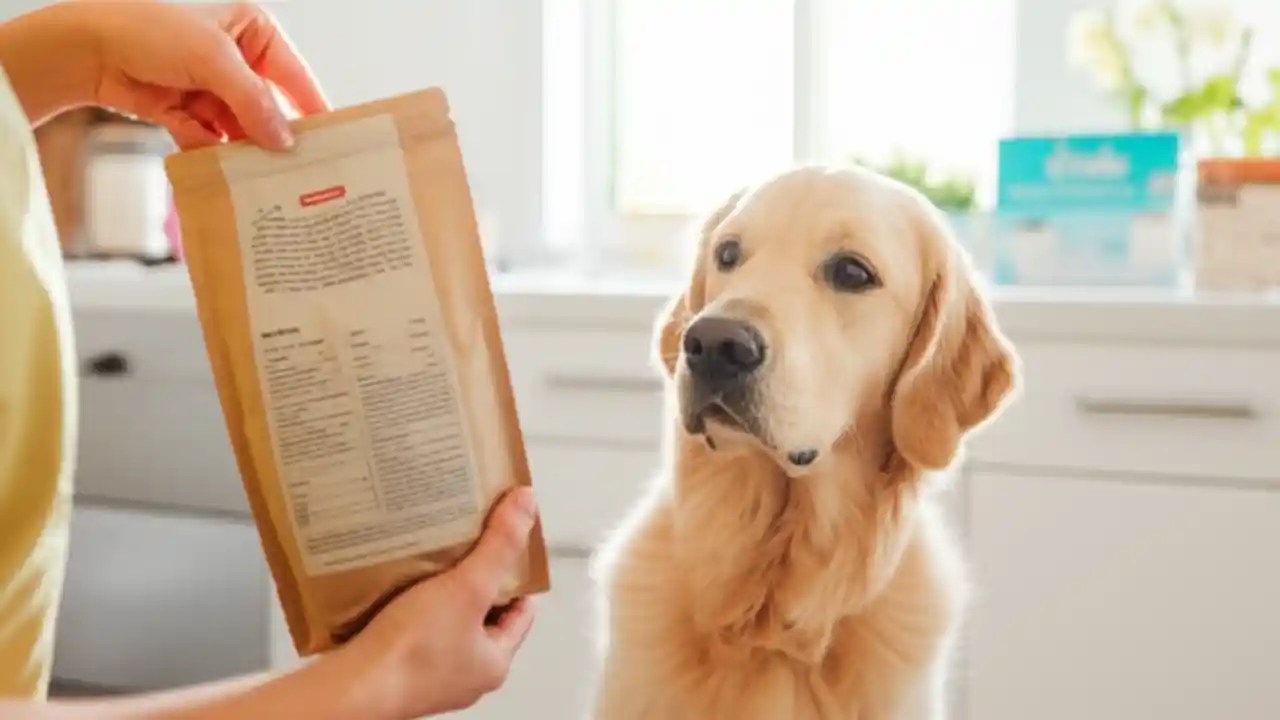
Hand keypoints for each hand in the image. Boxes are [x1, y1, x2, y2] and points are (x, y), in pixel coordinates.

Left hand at [1, 0, 325, 147]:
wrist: (85, 49)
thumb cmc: (150, 32)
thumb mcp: (214, 60)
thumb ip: (254, 102)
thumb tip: (285, 141)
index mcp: (253, 31)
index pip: (295, 76)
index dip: (313, 110)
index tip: (334, 145)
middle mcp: (237, 59)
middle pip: (269, 107)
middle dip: (276, 137)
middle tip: (299, 172)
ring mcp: (212, 87)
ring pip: (242, 128)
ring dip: (246, 151)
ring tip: (263, 180)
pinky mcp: (188, 112)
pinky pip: (213, 140)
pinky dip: (216, 155)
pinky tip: (225, 173)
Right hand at [341, 488, 539, 717]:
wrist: (353, 685)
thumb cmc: (415, 649)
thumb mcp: (468, 588)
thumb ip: (499, 547)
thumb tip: (527, 505)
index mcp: (493, 663)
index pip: (520, 613)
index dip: (516, 577)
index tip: (504, 546)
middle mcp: (465, 675)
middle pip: (482, 617)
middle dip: (475, 582)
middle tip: (466, 546)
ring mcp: (429, 676)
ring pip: (446, 624)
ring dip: (440, 595)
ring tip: (432, 559)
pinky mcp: (395, 670)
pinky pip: (412, 632)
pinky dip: (409, 609)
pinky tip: (398, 586)